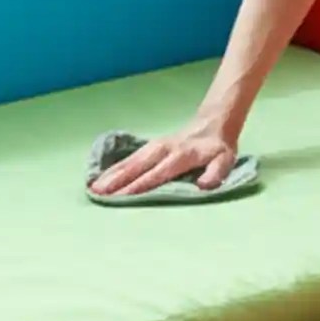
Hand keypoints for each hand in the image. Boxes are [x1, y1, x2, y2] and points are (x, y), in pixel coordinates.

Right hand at [89, 119, 236, 195]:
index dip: (141, 185)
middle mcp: (163, 150)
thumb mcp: (225, 160)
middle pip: (138, 167)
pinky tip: (101, 178)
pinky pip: (129, 159)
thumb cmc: (217, 149)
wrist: (212, 125)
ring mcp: (154, 147)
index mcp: (181, 156)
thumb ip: (216, 173)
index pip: (158, 173)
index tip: (124, 196)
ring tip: (94, 188)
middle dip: (118, 181)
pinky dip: (114, 168)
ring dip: (111, 175)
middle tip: (99, 194)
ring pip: (129, 162)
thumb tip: (204, 185)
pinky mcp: (149, 147)